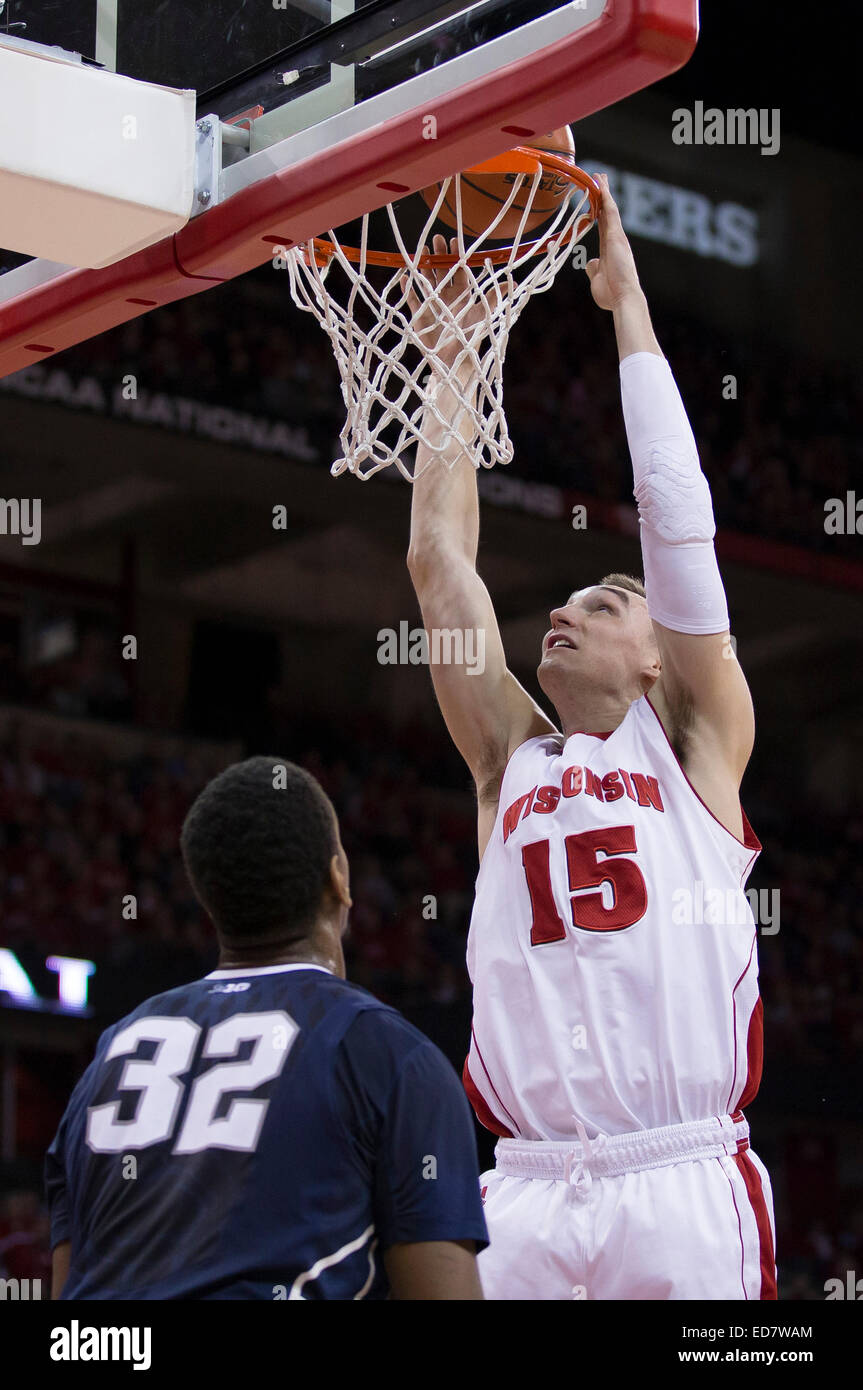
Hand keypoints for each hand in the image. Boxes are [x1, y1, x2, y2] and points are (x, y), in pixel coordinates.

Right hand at [402, 235, 485, 373]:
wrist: (454, 361)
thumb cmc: (469, 339)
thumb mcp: (481, 315)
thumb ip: (492, 297)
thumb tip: (512, 281)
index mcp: (462, 295)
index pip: (460, 270)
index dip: (457, 255)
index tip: (455, 241)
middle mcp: (447, 297)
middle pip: (442, 271)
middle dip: (439, 255)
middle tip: (436, 238)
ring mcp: (432, 306)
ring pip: (426, 280)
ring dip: (423, 266)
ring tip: (420, 251)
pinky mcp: (419, 317)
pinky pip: (412, 299)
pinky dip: (408, 289)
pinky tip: (405, 277)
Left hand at [584, 173, 643, 311]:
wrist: (623, 298)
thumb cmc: (612, 295)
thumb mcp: (597, 280)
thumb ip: (594, 269)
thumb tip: (590, 262)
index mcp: (610, 250)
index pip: (603, 226)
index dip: (599, 212)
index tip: (596, 200)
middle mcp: (616, 241)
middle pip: (608, 213)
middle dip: (603, 196)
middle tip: (600, 179)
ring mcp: (617, 237)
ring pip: (610, 208)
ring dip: (604, 191)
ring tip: (599, 176)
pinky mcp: (616, 236)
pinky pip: (611, 212)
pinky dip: (605, 198)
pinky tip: (600, 185)